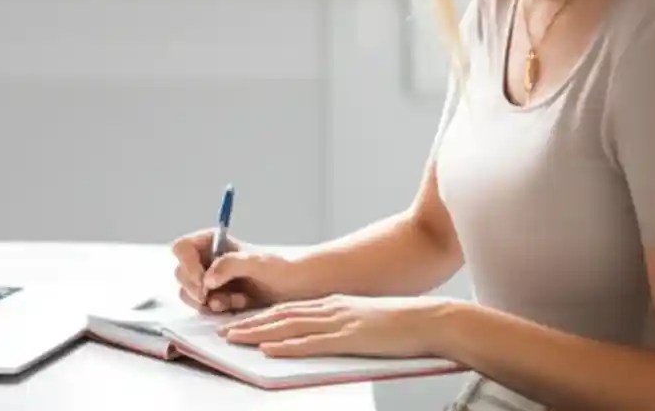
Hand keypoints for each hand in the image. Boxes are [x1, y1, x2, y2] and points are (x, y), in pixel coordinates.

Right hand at [170, 230, 306, 313]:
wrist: (291, 288)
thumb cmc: (278, 268)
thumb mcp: (257, 263)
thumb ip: (230, 265)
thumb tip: (207, 279)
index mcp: (211, 241)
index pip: (181, 248)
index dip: (187, 265)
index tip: (204, 281)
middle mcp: (205, 258)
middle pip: (180, 273)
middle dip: (197, 289)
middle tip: (214, 298)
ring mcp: (207, 279)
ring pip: (187, 293)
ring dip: (208, 302)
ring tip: (233, 301)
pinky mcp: (212, 297)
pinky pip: (200, 307)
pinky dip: (216, 310)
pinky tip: (237, 305)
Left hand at [215, 294, 457, 358]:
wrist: (430, 319)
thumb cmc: (403, 322)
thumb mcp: (366, 317)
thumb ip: (344, 322)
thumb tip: (328, 334)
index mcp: (334, 304)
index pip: (290, 308)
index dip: (262, 316)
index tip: (240, 321)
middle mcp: (331, 309)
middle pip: (282, 315)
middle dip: (250, 323)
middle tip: (224, 330)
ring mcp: (340, 322)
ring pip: (289, 326)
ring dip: (258, 333)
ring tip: (234, 338)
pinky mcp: (350, 338)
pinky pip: (313, 343)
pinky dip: (288, 346)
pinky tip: (270, 350)